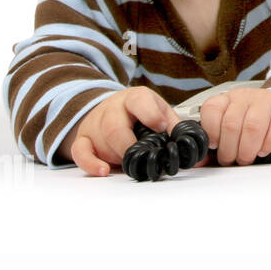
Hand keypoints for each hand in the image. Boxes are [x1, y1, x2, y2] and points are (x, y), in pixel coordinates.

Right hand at [63, 87, 182, 177]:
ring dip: (117, 156)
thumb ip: (175, 126)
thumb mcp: (161, 111)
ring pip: (101, 140)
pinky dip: (91, 163)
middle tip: (142, 155)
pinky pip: (80, 151)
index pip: (139, 101)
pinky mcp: (83, 138)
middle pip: (115, 127)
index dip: (150, 114)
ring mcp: (96, 123)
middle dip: (129, 145)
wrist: (112, 107)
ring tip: (130, 161)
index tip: (161, 126)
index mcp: (135, 99)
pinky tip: (104, 171)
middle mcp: (113, 109)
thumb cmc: (140, 112)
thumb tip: (190, 144)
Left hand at [199, 88, 270, 165]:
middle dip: (229, 149)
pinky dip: (268, 145)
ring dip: (247, 150)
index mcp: (227, 99)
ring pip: (252, 126)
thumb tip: (197, 161)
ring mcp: (267, 100)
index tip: (214, 146)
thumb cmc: (255, 123)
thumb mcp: (232, 129)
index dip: (211, 132)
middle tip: (232, 160)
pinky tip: (263, 149)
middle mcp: (245, 96)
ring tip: (247, 158)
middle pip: (231, 123)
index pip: (211, 109)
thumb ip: (214, 145)